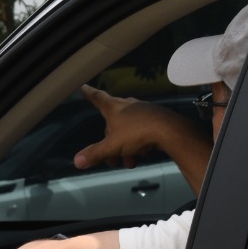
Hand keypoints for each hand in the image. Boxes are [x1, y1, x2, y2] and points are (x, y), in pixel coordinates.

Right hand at [72, 85, 192, 169]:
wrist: (170, 131)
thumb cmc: (137, 133)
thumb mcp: (112, 146)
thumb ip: (95, 153)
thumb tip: (77, 161)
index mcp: (114, 108)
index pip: (97, 97)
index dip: (89, 93)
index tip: (84, 87)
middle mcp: (128, 105)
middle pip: (112, 122)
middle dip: (110, 141)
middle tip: (111, 159)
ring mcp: (143, 111)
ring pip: (128, 129)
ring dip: (126, 147)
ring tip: (130, 161)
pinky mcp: (156, 118)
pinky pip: (142, 131)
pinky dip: (139, 143)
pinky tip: (143, 153)